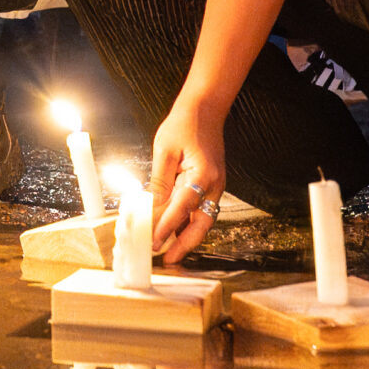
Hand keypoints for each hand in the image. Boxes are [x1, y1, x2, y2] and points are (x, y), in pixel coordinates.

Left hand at [148, 97, 229, 262]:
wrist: (205, 109)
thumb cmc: (184, 124)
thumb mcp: (164, 150)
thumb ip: (159, 180)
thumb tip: (151, 206)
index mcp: (203, 175)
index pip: (182, 208)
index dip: (167, 227)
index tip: (154, 242)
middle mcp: (214, 185)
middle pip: (201, 224)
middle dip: (185, 244)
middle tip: (168, 259)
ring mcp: (216, 186)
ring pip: (203, 220)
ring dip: (187, 236)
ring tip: (170, 251)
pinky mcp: (212, 185)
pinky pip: (201, 209)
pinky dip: (189, 222)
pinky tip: (175, 231)